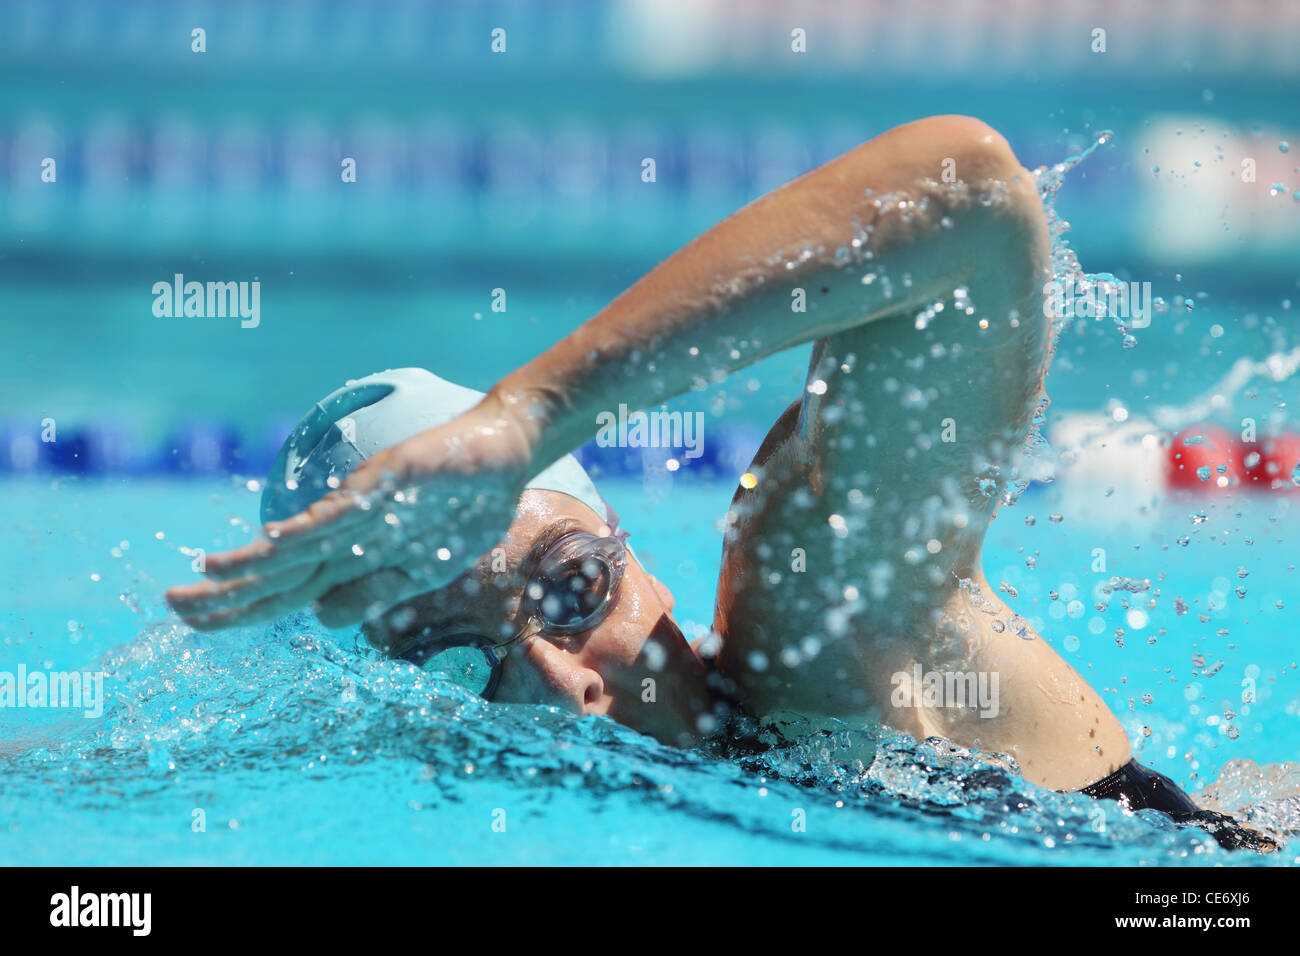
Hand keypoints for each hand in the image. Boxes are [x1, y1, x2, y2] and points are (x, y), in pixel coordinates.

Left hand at [165, 396, 533, 630]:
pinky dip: (309, 529)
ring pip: (300, 545)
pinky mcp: (385, 483)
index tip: (193, 623)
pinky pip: (343, 513)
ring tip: (204, 572)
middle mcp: (347, 537)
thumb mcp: (421, 570)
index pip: (284, 592)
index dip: (240, 608)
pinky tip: (273, 540)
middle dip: (226, 591)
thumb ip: (374, 591)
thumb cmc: (462, 509)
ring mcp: (363, 509)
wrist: (499, 453)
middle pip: (278, 573)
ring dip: (252, 560)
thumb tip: (320, 617)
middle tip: (171, 605)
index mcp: (353, 560)